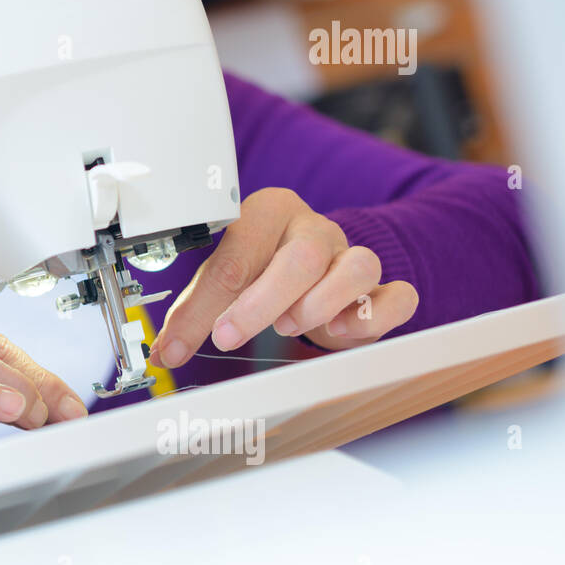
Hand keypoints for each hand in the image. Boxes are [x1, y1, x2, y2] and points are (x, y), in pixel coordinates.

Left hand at [149, 188, 418, 367]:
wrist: (306, 264)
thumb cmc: (260, 268)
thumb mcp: (222, 282)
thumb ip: (195, 314)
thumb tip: (165, 353)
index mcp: (268, 212)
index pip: (239, 253)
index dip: (213, 301)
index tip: (196, 338)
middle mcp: (314, 228)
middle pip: (303, 257)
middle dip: (262, 304)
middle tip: (230, 335)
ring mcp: (351, 254)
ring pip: (358, 267)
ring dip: (320, 306)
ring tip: (289, 326)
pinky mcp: (381, 287)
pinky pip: (399, 295)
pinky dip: (375, 316)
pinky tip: (344, 331)